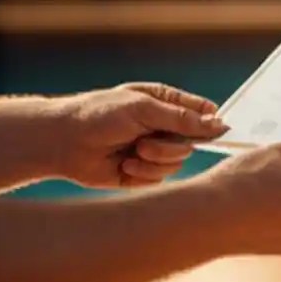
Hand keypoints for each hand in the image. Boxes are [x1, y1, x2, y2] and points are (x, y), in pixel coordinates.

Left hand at [53, 83, 229, 188]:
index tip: (217, 131)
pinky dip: (142, 173)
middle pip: (191, 143)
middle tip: (146, 142)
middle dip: (170, 146)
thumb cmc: (99, 114)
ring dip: (155, 159)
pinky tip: (123, 165)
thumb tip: (218, 122)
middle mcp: (161, 127)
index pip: (202, 112)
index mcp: (164, 103)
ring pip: (177, 162)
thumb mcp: (144, 109)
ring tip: (132, 152)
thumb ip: (182, 118)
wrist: (62, 142)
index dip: (210, 122)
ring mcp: (152, 150)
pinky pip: (159, 178)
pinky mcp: (141, 173)